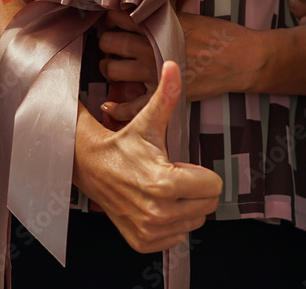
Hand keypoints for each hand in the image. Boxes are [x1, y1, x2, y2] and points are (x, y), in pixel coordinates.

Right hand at [74, 61, 222, 253]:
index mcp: (165, 183)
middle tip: (172, 174)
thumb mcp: (148, 119)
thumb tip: (175, 65)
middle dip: (196, 188)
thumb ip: (167, 94)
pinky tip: (154, 204)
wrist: (90, 167)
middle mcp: (158, 212)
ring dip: (185, 206)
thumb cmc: (124, 142)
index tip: (180, 163)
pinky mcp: (142, 241)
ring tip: (162, 188)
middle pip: (207, 205)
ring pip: (194, 221)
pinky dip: (171, 222)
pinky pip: (177, 237)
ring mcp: (150, 230)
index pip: (215, 186)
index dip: (202, 172)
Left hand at [98, 10, 262, 121]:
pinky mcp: (162, 96)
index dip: (110, 17)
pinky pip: (131, 107)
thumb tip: (143, 11)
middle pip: (110, 43)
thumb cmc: (219, 36)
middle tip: (109, 41)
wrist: (241, 60)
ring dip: (108, 67)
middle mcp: (149, 49)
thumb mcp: (189, 17)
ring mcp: (153, 74)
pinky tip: (108, 105)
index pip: (119, 17)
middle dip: (106, 41)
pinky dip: (116, 108)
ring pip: (113, 72)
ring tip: (112, 65)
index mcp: (156, 27)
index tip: (110, 18)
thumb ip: (162, 17)